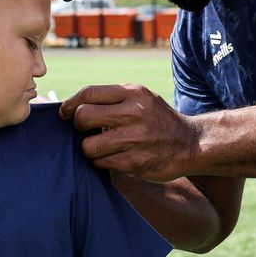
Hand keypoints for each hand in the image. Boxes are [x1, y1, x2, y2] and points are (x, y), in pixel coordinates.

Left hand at [59, 84, 199, 182]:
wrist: (191, 143)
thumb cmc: (157, 119)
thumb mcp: (140, 98)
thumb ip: (111, 99)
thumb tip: (71, 106)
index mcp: (133, 93)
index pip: (88, 94)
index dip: (70, 105)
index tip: (64, 114)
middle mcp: (133, 113)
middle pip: (83, 117)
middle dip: (78, 126)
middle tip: (86, 131)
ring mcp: (134, 139)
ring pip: (88, 146)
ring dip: (90, 149)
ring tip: (102, 147)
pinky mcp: (135, 162)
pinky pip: (101, 163)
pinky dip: (102, 162)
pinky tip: (115, 157)